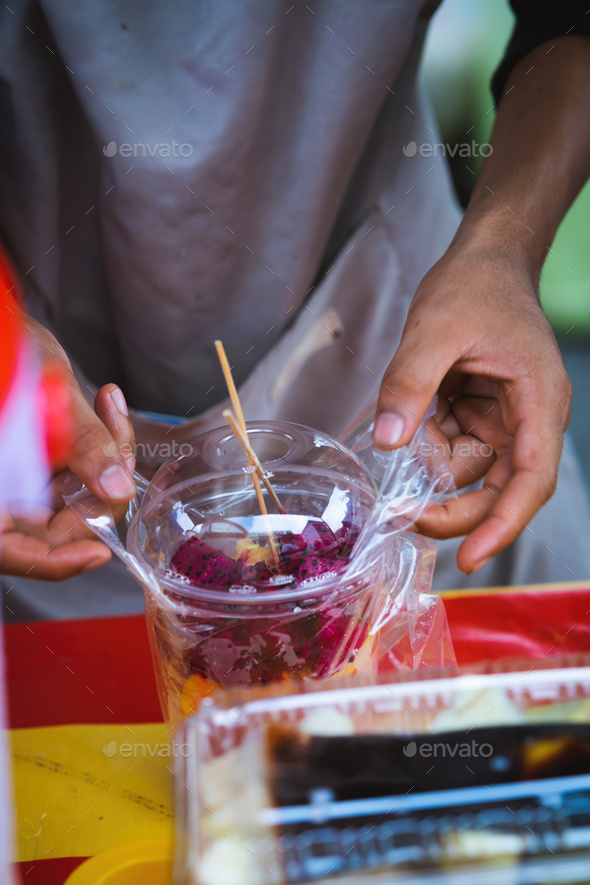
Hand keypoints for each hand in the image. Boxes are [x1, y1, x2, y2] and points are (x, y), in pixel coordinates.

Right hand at [0, 320, 135, 579]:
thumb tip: (117, 490)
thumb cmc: (2, 347)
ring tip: (108, 406)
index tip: (100, 551)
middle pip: (55, 525)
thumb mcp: (40, 392)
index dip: (61, 562)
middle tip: (116, 441)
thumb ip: (80, 444)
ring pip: (71, 494)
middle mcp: (4, 495)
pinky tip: (104, 404)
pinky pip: (71, 467)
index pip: (22, 554)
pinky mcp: (32, 459)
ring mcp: (16, 479)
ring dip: (104, 455)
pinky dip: (94, 442)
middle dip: (101, 487)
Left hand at [373, 242, 571, 573]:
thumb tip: (388, 443)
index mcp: (537, 401)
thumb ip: (409, 384)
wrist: (484, 259)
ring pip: (470, 472)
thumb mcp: (433, 329)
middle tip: (405, 515)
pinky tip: (414, 419)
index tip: (470, 557)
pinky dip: (428, 447)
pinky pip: (453, 449)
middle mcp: (528, 419)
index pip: (530, 480)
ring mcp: (504, 419)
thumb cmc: (475, 286)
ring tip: (407, 432)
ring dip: (433, 470)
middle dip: (454, 508)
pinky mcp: (481, 415)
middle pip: (499, 489)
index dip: (503, 525)